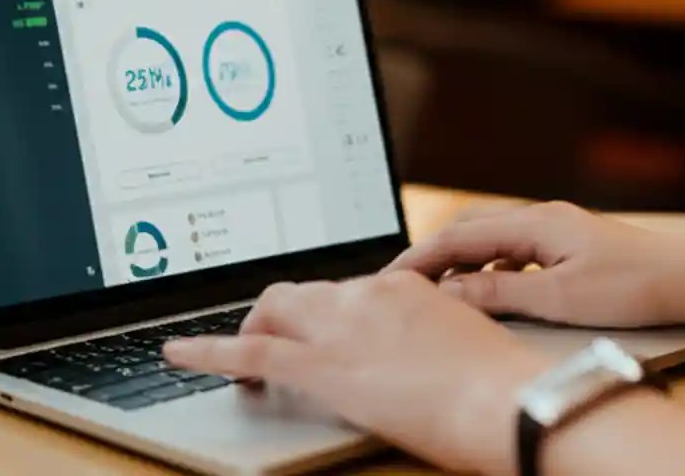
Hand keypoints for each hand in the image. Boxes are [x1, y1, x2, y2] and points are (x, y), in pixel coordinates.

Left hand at [164, 272, 550, 475]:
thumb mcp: (464, 342)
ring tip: (235, 357)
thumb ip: (428, 336)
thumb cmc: (500, 384)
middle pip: (299, 294)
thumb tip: (416, 354)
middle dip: (277, 316)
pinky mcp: (320, 365)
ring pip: (271, 314)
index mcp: (403, 285)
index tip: (319, 329)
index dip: (322, 315)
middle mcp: (365, 293)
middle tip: (269, 341)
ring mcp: (340, 324)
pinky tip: (179, 354)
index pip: (343, 290)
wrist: (506, 399)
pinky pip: (248, 353)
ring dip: (250, 332)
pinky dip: (206, 352)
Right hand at [384, 200, 684, 327]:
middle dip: (434, 254)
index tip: (390, 278)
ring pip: (491, 239)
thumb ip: (499, 294)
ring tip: (439, 290)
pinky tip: (490, 291)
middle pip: (469, 228)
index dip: (419, 257)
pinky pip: (514, 250)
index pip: (458, 236)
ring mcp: (555, 229)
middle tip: (406, 283)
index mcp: (533, 222)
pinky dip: (491, 268)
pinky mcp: (568, 245)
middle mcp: (541, 217)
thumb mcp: (556, 298)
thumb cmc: (632, 286)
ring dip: (462, 261)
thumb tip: (450, 293)